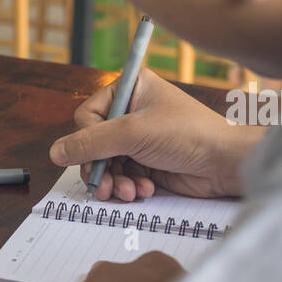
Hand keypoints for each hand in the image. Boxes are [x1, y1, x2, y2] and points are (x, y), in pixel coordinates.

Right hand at [50, 69, 260, 200]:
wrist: (226, 163)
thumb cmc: (187, 134)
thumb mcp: (133, 134)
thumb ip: (90, 143)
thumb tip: (55, 153)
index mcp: (130, 89)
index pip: (87, 115)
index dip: (88, 140)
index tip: (97, 157)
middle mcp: (133, 111)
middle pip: (94, 143)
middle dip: (100, 168)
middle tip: (103, 185)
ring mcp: (140, 138)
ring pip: (106, 163)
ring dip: (114, 181)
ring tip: (127, 193)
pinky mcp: (147, 161)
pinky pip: (122, 175)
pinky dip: (127, 186)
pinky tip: (142, 191)